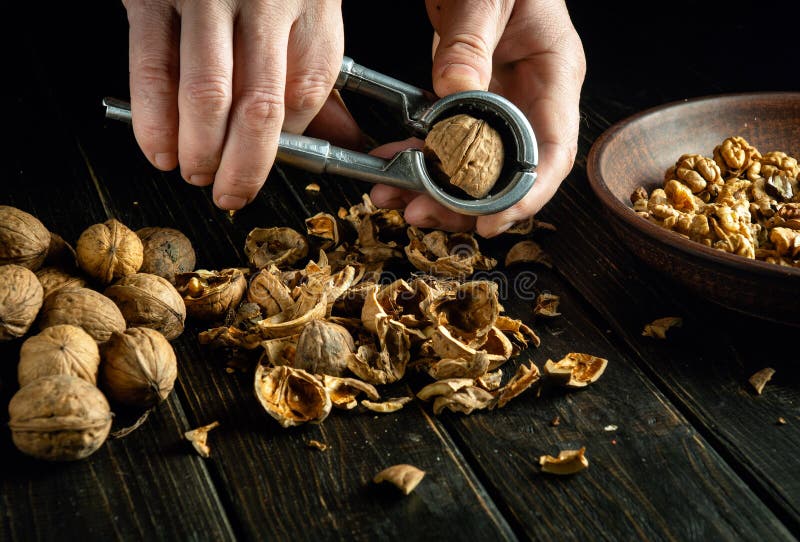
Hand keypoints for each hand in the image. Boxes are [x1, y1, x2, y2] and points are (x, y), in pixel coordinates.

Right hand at [123, 0, 358, 209]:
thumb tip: (340, 137)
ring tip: (196, 175)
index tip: (268, 164)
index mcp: (312, 6)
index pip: (306, 95)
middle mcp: (264, 2)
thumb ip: (313, 72)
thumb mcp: (310, 7)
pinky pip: (154, 67)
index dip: (286, 143)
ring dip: (200, 151)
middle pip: (260, 107)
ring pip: (207, 96)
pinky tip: (158, 147)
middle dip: (244, 166)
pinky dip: (154, 118)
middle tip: (230, 195)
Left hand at [369, 0, 585, 236]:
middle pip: (510, 173)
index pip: (552, 153)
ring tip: (397, 197)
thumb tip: (455, 89)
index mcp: (556, 75)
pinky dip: (423, 158)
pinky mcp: (473, 100)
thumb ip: (471, 43)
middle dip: (466, 203)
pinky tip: (393, 164)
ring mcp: (503, 102)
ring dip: (438, 190)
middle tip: (423, 213)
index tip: (488, 222)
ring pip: (478, 166)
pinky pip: (451, 142)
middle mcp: (533, 98)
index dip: (524, 196)